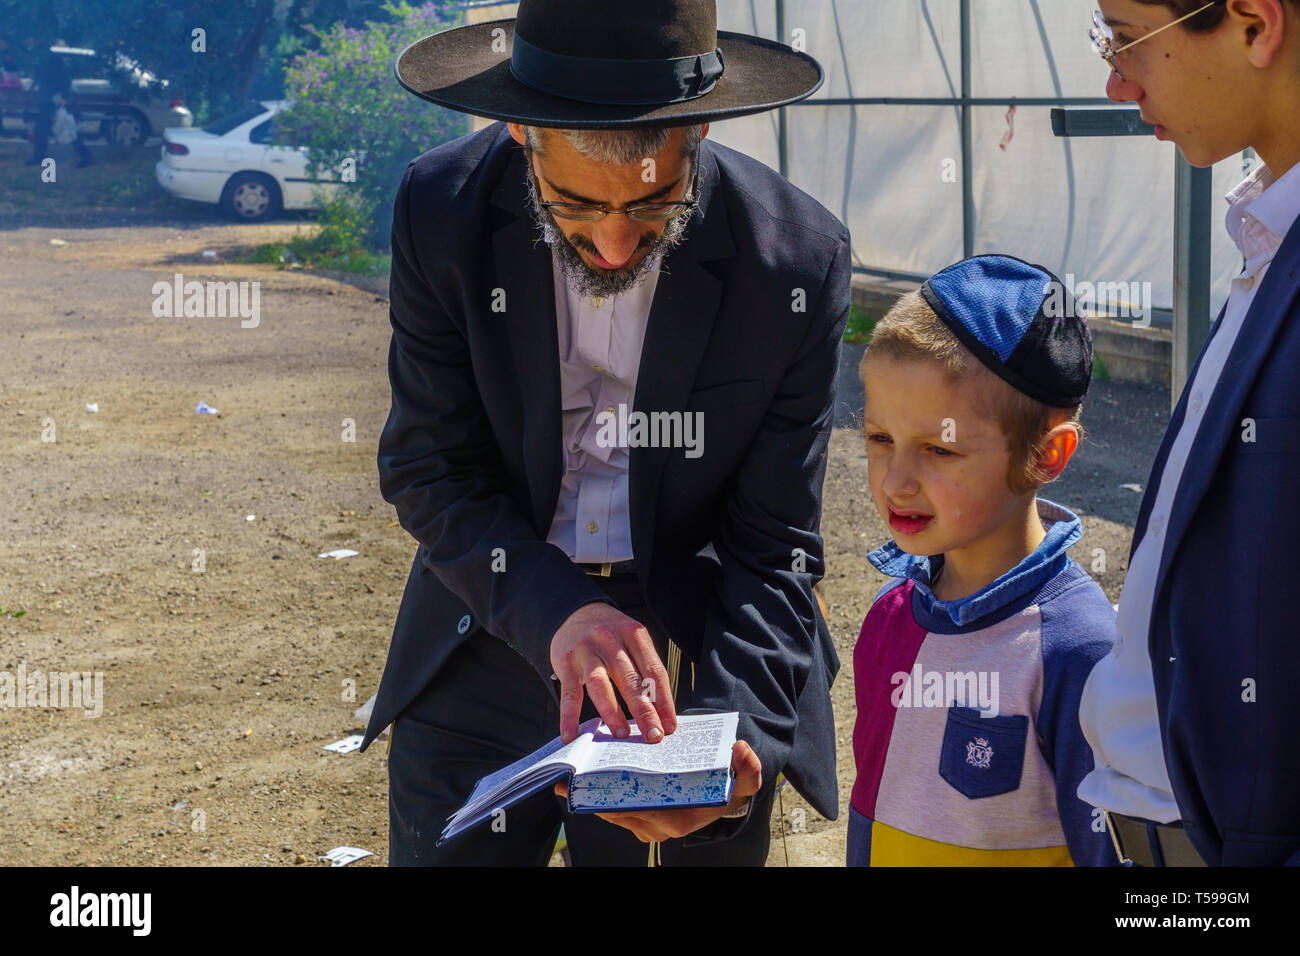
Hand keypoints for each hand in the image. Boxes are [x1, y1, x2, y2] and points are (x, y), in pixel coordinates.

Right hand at [550, 602, 676, 743]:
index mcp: (635, 635)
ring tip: (621, 733)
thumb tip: (660, 712)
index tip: (669, 726)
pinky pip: (570, 692)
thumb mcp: (631, 641)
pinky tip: (572, 734)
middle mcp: (611, 640)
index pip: (654, 671)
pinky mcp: (566, 661)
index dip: (664, 701)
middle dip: (644, 711)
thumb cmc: (610, 634)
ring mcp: (587, 650)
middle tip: (653, 736)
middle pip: (631, 680)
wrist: (574, 611)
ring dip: (612, 711)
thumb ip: (644, 670)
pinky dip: (569, 716)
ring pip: (600, 684)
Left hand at [554, 740, 762, 841]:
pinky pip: (608, 805)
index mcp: (676, 821)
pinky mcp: (633, 815)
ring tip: (566, 774)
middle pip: (618, 812)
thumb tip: (741, 750)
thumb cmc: (727, 788)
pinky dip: (593, 792)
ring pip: (608, 810)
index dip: (618, 801)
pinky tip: (577, 775)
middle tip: (570, 776)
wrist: (719, 794)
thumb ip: (748, 769)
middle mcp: (655, 827)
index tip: (597, 785)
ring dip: (588, 794)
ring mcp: (642, 823)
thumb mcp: (745, 781)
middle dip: (593, 795)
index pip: (642, 813)